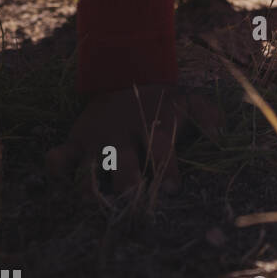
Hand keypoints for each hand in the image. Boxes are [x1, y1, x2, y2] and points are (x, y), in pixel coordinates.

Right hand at [46, 84, 222, 196]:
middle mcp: (125, 134)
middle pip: (125, 163)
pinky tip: (57, 172)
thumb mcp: (184, 99)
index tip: (172, 188)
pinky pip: (61, 154)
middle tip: (132, 200)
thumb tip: (220, 132)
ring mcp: (99, 138)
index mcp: (153, 125)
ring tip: (93, 203)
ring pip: (91, 165)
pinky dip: (56, 163)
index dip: (167, 168)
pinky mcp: (76, 140)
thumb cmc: (158, 100)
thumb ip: (206, 112)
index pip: (161, 148)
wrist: (123, 74)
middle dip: (128, 182)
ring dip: (90, 186)